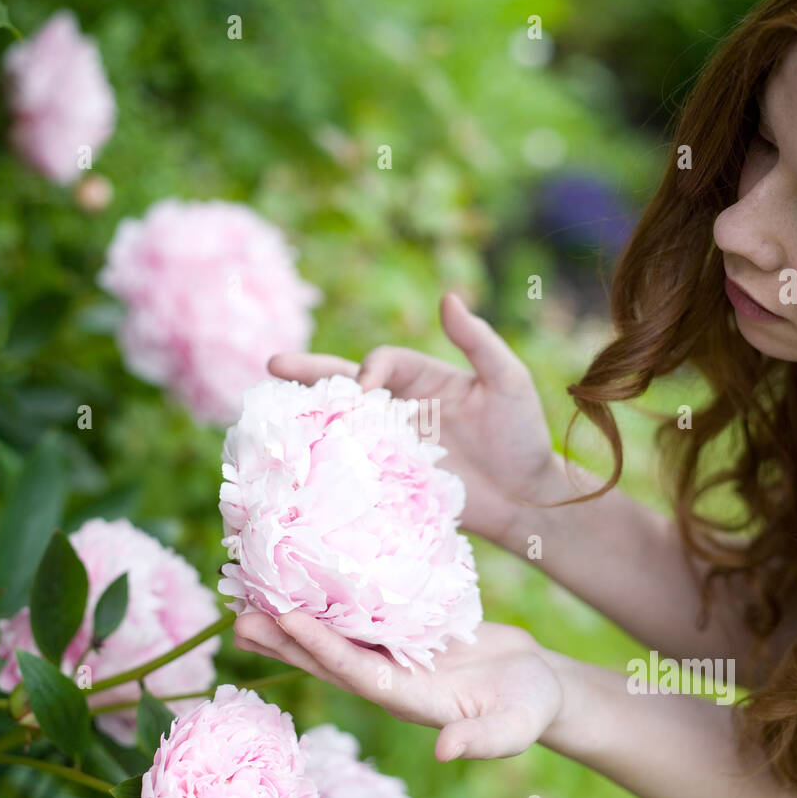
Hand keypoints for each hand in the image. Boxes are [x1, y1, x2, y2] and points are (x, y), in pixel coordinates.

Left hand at [233, 611, 563, 761]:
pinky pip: (361, 618)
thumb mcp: (514, 727)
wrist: (538, 686)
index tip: (284, 618)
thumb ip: (482, 741)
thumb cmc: (530, 709)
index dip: (320, 646)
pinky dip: (331, 604)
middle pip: (328, 659)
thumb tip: (445, 752)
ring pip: (335, 639)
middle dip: (285, 639)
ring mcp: (395, 657)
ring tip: (249, 603)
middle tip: (238, 616)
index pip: (356, 671)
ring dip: (294, 624)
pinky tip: (304, 584)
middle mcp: (391, 680)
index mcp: (411, 700)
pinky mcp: (406, 636)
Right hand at [267, 291, 556, 548]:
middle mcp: (399, 408)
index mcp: (421, 379)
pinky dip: (324, 463)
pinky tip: (296, 464)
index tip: (365, 394)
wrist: (528, 501)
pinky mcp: (387, 482)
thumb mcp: (507, 381)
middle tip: (272, 365)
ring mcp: (389, 446)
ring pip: (340, 424)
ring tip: (268, 413)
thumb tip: (446, 296)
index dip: (369, 372)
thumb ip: (477, 341)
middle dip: (308, 374)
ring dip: (306, 416)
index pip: (380, 363)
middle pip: (344, 385)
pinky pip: (350, 469)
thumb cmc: (522, 436)